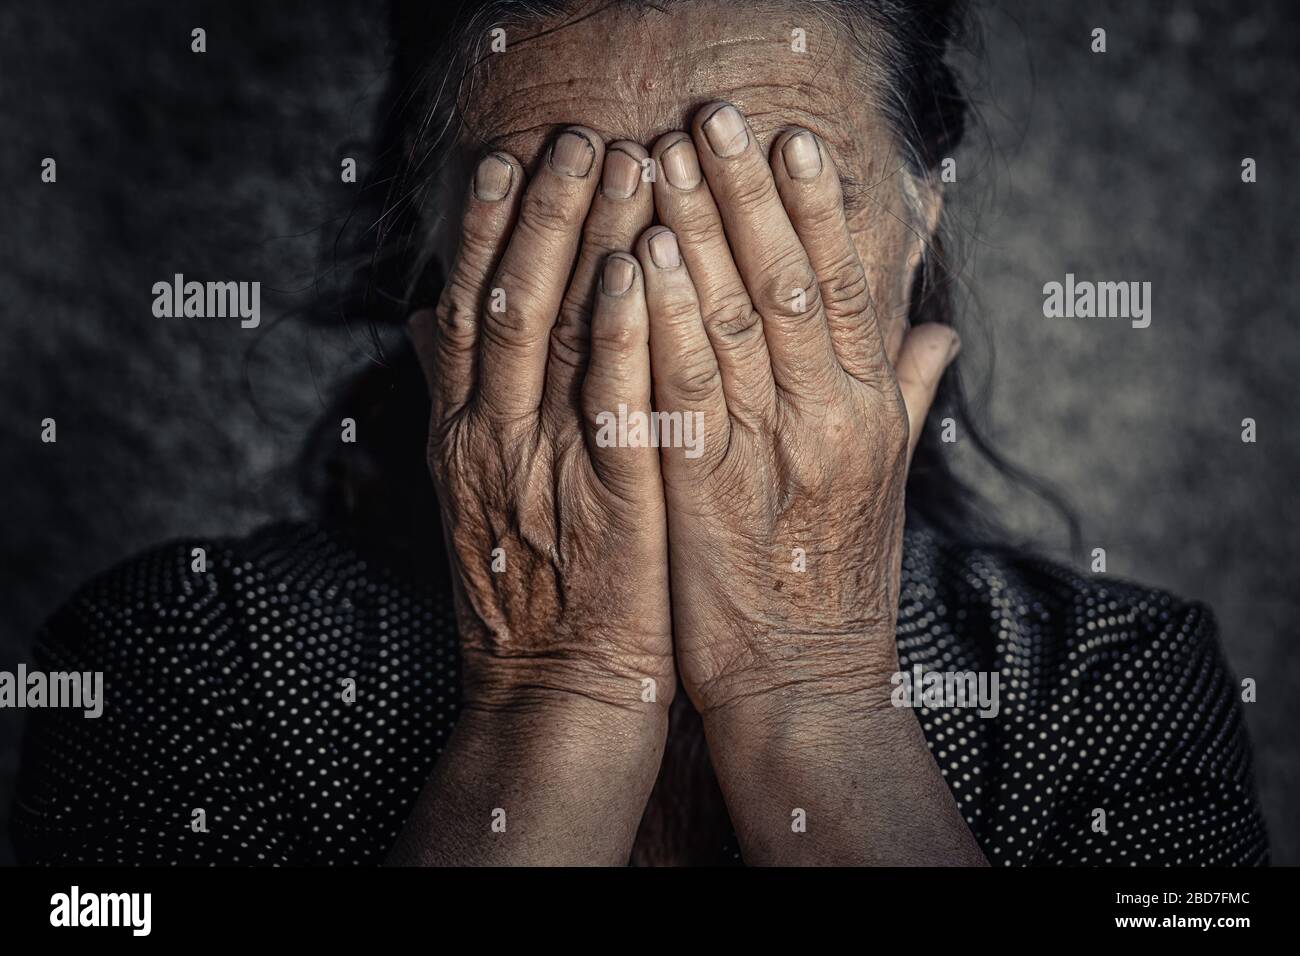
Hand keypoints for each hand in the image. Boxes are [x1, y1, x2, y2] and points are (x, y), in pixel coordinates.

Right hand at [395, 129, 669, 864]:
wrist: (552, 702)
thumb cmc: (528, 596)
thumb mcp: (473, 498)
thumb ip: (457, 404)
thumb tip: (425, 322)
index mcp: (464, 434)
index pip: (469, 309)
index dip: (488, 229)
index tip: (514, 159)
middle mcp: (489, 438)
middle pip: (506, 298)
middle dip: (542, 210)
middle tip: (577, 136)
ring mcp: (542, 466)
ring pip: (553, 332)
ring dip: (584, 240)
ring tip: (619, 163)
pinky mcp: (605, 500)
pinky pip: (610, 400)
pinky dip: (620, 328)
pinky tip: (639, 265)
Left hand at [636, 102, 981, 863]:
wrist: (808, 688)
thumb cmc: (840, 584)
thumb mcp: (888, 486)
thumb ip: (909, 397)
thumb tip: (938, 325)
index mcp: (871, 414)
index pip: (849, 290)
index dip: (818, 211)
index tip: (791, 143)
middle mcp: (828, 421)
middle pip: (791, 286)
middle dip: (750, 196)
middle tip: (718, 117)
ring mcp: (768, 453)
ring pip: (735, 322)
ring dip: (699, 234)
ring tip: (668, 158)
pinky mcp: (707, 487)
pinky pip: (684, 388)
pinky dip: (663, 318)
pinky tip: (637, 257)